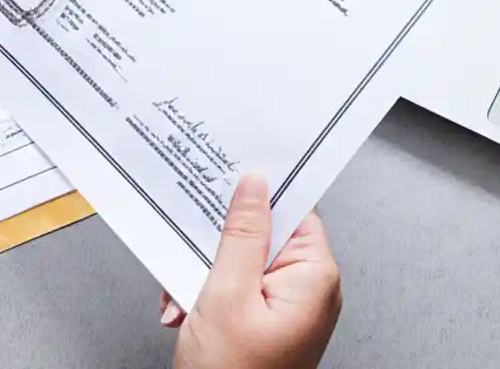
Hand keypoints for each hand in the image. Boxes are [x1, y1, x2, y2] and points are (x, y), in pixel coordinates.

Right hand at [162, 174, 341, 368]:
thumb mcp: (227, 294)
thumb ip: (241, 234)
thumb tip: (254, 185)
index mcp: (315, 275)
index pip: (295, 210)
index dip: (261, 193)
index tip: (231, 178)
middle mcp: (310, 288)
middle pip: (264, 236)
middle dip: (219, 244)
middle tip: (191, 249)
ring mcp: (290, 307)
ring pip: (243, 263)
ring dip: (205, 274)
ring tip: (184, 297)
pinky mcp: (268, 321)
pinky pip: (238, 290)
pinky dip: (208, 296)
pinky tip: (186, 311)